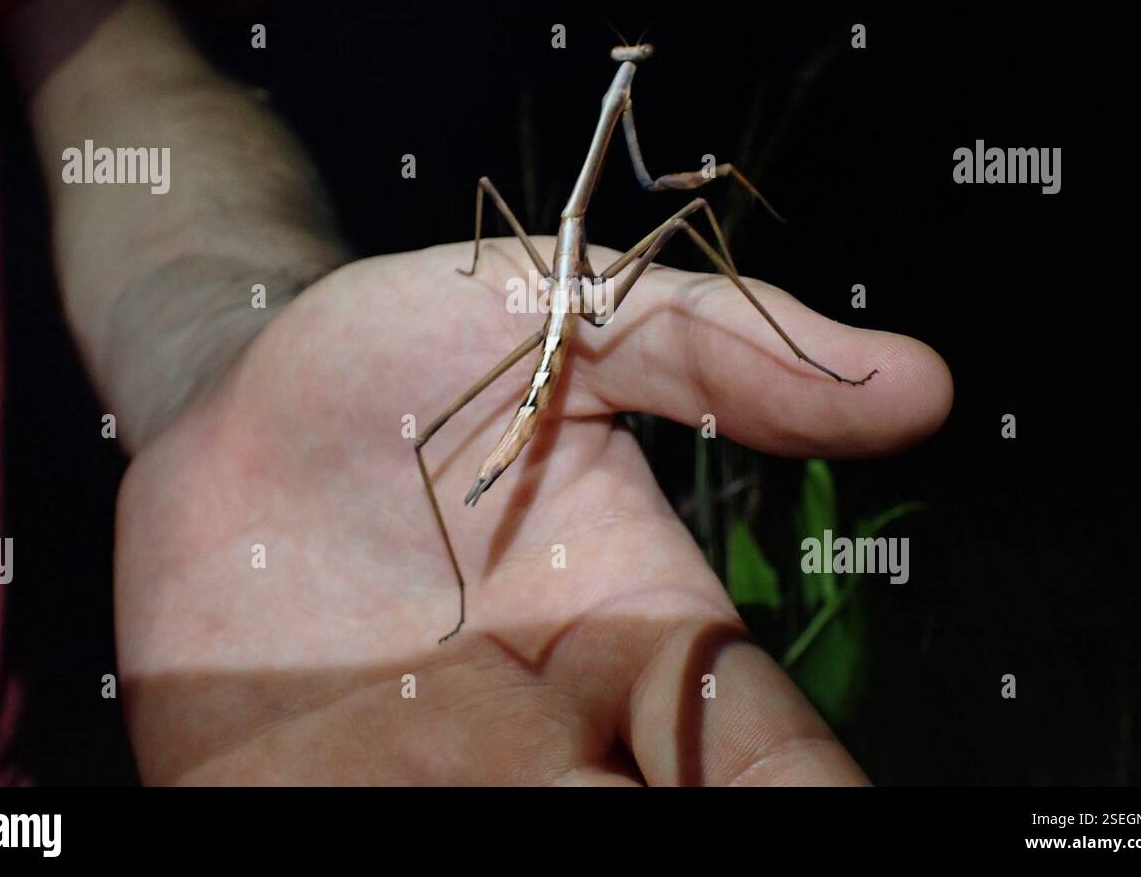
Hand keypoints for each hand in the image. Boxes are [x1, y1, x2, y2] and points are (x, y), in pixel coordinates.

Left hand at [114, 237, 950, 784]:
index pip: (760, 755)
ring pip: (513, 847)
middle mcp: (549, 734)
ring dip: (529, 848)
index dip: (803, 796)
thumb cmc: (406, 354)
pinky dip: (361, 852)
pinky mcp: (300, 794)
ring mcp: (427, 775)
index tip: (827, 814)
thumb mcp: (563, 317)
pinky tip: (324, 835)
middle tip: (602, 807)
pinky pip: (337, 841)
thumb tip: (918, 379)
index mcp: (638, 634)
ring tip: (519, 814)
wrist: (223, 402)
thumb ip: (719, 353)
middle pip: (648, 824)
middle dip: (656, 835)